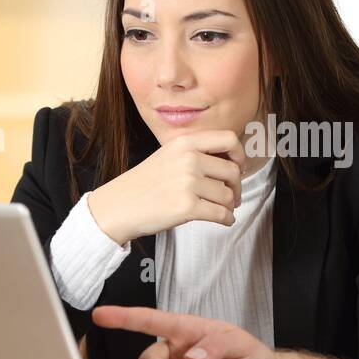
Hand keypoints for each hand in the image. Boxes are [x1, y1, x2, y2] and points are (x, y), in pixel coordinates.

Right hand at [85, 130, 244, 245]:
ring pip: (228, 195)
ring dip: (229, 206)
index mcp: (185, 142)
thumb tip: (232, 163)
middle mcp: (189, 159)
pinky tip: (223, 220)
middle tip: (232, 196)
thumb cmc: (145, 183)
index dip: (240, 154)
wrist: (119, 206)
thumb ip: (197, 153)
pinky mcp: (187, 207)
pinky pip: (221, 214)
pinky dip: (226, 219)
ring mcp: (188, 183)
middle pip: (233, 171)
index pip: (229, 139)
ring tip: (221, 209)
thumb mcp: (169, 155)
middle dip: (236, 187)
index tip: (238, 166)